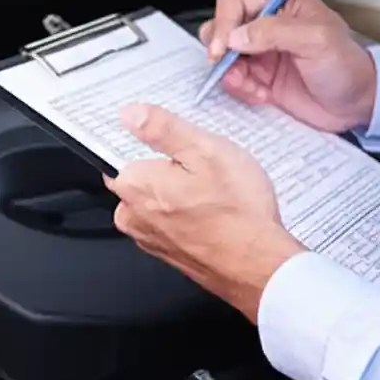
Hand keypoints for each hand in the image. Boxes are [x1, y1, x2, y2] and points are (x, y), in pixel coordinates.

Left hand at [104, 102, 306, 321]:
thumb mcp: (205, 150)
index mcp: (135, 185)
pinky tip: (217, 212)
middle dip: (167, 169)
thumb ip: (163, 128)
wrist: (259, 265)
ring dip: (180, 194)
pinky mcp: (170, 254)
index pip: (120, 152)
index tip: (175, 144)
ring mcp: (151, 239)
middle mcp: (134, 216)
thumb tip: (131, 114)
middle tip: (203, 167)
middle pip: (140, 177)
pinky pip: (172, 224)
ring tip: (215, 192)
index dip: (149, 143)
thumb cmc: (237, 213)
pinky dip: (190, 216)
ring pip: (157, 201)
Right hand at [200, 0, 376, 132]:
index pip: (236, 2)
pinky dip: (241, 90)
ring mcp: (262, 54)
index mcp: (283, 3)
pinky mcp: (261, 79)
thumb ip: (274, 32)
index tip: (223, 46)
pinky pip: (235, 81)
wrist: (358, 104)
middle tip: (227, 65)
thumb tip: (236, 35)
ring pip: (223, 57)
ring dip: (230, 73)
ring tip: (251, 85)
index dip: (225, 23)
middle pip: (223, 28)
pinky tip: (261, 95)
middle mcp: (268, 26)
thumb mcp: (317, 40)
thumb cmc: (348, 66)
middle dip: (220, 48)